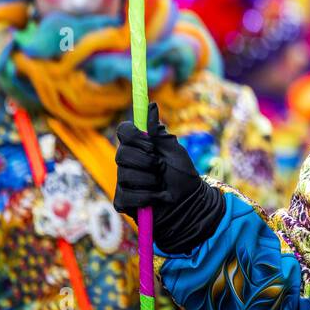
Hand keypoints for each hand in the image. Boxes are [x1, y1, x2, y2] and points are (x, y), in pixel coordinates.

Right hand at [114, 103, 224, 254]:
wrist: (189, 203)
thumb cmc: (182, 175)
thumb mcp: (174, 150)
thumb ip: (159, 132)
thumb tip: (152, 106)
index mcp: (139, 147)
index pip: (123, 131)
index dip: (134, 136)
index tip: (151, 144)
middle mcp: (127, 162)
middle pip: (121, 154)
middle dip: (146, 162)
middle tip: (160, 167)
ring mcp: (123, 181)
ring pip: (125, 176)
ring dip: (150, 181)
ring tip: (161, 185)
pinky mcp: (123, 201)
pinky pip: (127, 195)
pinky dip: (147, 197)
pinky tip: (156, 198)